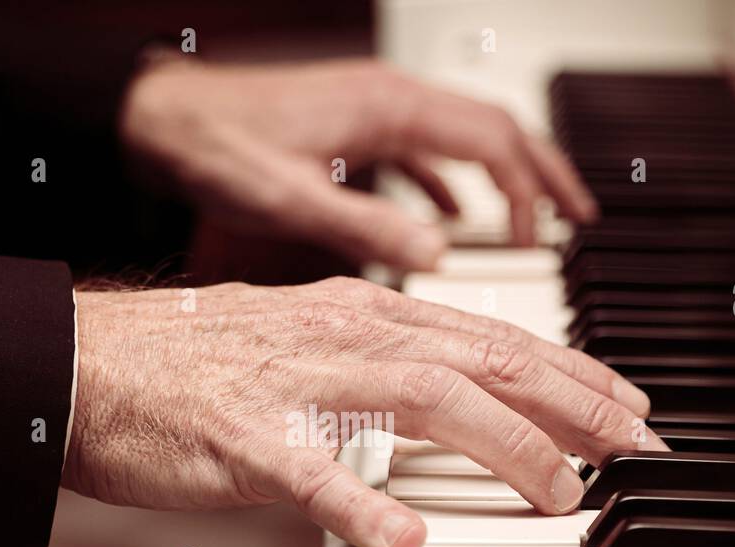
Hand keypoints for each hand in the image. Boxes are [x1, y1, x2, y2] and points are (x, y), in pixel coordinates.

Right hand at [63, 278, 664, 546]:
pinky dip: (365, 506)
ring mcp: (294, 383)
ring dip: (504, 446)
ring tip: (559, 493)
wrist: (85, 365)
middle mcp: (342, 335)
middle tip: (638, 447)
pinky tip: (409, 539)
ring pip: (423, 400)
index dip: (571, 372)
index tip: (628, 408)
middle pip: (483, 360)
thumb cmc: (194, 365)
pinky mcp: (243, 438)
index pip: (490, 337)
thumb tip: (457, 398)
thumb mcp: (305, 345)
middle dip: (575, 404)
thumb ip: (381, 368)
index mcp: (361, 315)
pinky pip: (313, 474)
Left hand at [119, 58, 597, 270]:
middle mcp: (388, 104)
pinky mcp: (351, 136)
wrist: (157, 122)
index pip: (492, 138)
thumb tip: (437, 254)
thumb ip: (362, 226)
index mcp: (387, 109)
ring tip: (531, 223)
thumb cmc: (212, 146)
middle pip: (493, 132)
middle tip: (577, 221)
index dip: (533, 186)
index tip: (553, 234)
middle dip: (540, 176)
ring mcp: (372, 117)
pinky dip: (450, 187)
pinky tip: (451, 222)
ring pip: (462, 142)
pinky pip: (422, 156)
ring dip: (501, 180)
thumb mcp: (287, 197)